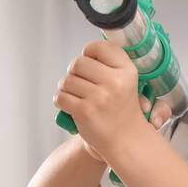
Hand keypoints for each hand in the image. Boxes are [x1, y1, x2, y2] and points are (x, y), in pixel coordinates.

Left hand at [53, 41, 153, 162]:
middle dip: (74, 72)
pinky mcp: (85, 111)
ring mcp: (100, 97)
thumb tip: (85, 54)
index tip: (91, 63)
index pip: (99, 47)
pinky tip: (72, 106)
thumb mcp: (126, 82)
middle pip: (78, 63)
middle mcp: (116, 82)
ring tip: (78, 97)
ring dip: (66, 88)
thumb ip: (110, 65)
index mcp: (127, 71)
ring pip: (66, 81)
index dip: (89, 53)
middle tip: (82, 84)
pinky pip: (60, 97)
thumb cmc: (120, 109)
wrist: (125, 139)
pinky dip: (61, 102)